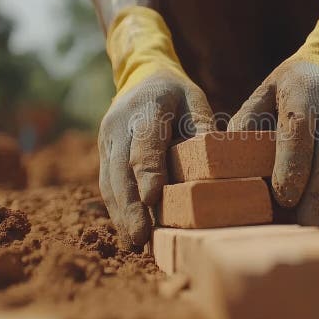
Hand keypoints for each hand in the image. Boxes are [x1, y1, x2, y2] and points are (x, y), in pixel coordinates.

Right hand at [99, 69, 212, 248]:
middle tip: (140, 236)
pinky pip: (106, 183)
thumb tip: (216, 162)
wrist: (141, 77)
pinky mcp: (103, 152)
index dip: (147, 169)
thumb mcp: (195, 100)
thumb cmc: (176, 94)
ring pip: (109, 179)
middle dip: (130, 204)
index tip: (152, 196)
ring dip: (120, 213)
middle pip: (121, 167)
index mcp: (148, 106)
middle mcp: (120, 123)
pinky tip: (127, 231)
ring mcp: (107, 138)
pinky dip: (116, 208)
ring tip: (134, 242)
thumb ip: (202, 127)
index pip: (146, 140)